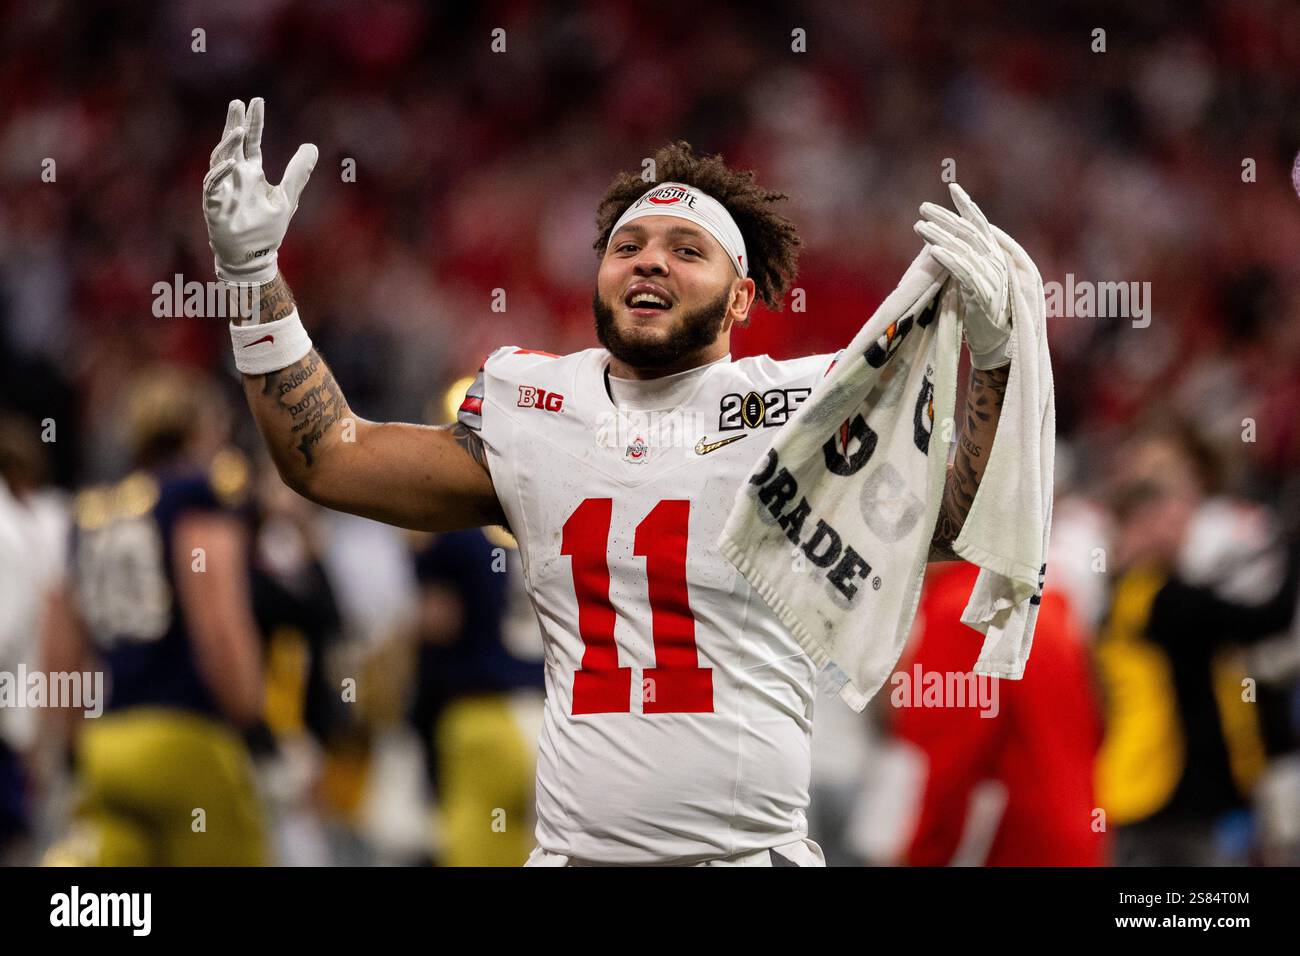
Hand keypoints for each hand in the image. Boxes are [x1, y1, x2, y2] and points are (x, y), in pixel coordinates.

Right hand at [203, 97, 316, 284]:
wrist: (254, 256)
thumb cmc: (267, 229)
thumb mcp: (287, 196)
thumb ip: (298, 172)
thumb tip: (312, 146)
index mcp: (251, 172)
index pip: (251, 142)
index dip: (254, 122)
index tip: (257, 101)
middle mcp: (234, 176)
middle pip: (232, 143)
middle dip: (235, 123)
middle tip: (238, 103)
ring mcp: (223, 188)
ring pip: (220, 159)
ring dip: (229, 144)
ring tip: (239, 128)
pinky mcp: (214, 203)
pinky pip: (214, 184)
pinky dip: (221, 173)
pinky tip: (232, 162)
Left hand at [914, 183, 1011, 368]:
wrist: (999, 344)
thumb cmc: (982, 313)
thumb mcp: (973, 281)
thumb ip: (965, 259)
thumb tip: (943, 241)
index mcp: (994, 256)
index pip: (981, 224)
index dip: (966, 205)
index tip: (952, 188)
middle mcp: (996, 262)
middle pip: (969, 232)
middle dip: (945, 217)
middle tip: (922, 207)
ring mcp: (992, 278)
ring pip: (964, 250)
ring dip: (939, 236)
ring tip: (918, 226)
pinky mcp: (984, 295)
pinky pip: (965, 272)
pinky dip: (949, 259)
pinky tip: (932, 250)